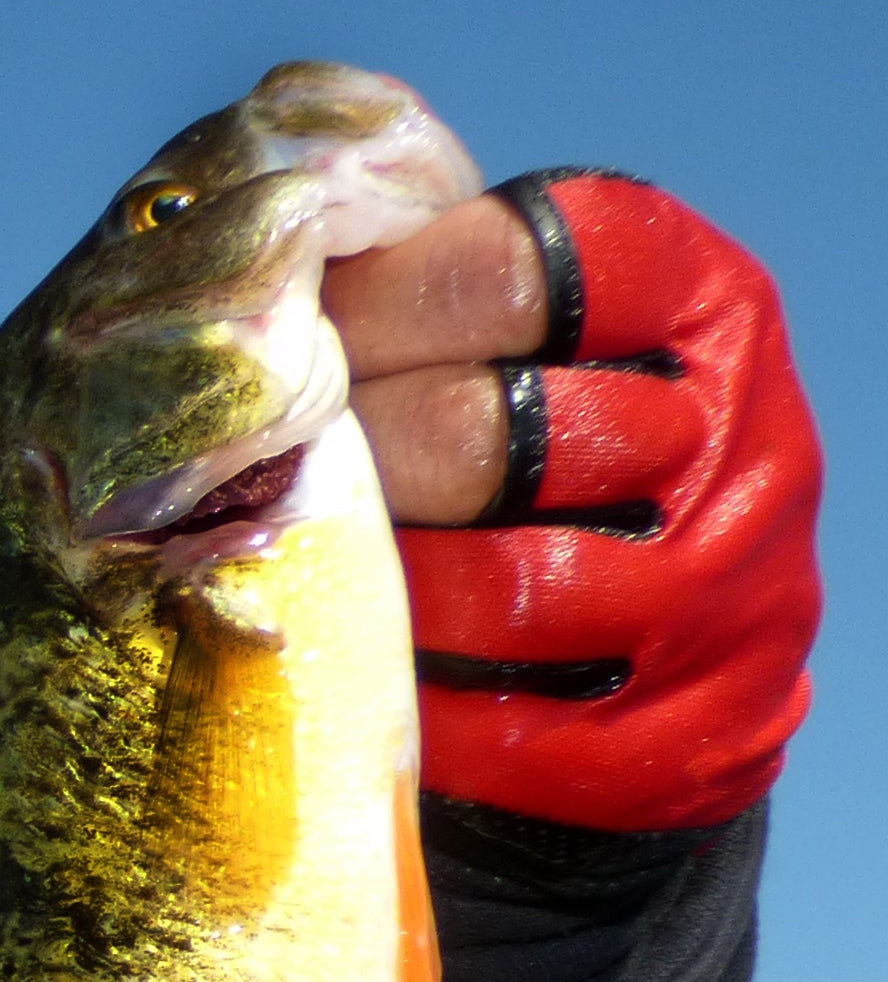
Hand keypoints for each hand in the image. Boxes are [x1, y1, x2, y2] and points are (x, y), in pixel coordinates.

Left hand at [327, 174, 820, 832]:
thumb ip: (410, 278)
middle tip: (270, 474)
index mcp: (693, 298)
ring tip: (298, 573)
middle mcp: (735, 431)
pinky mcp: (688, 729)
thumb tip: (246, 252)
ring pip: (509, 585)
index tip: (296, 341)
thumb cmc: (520, 460)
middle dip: (355, 456)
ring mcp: (727, 587)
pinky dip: (410, 701)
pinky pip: (513, 725)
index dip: (379, 303)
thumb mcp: (503, 337)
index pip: (519, 266)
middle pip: (495, 432)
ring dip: (375, 587)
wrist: (635, 655)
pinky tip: (351, 672)